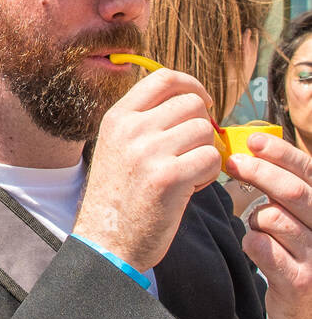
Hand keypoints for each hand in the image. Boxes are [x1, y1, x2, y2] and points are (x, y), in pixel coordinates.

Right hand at [72, 68, 220, 272]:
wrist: (105, 240)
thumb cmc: (119, 196)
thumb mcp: (119, 146)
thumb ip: (146, 120)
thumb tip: (194, 101)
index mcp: (117, 118)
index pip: (164, 78)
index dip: (192, 85)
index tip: (202, 104)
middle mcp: (130, 129)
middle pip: (192, 104)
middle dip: (202, 127)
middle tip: (190, 152)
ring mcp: (148, 152)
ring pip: (205, 131)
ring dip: (205, 153)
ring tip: (186, 174)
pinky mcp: (168, 178)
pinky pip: (212, 158)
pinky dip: (209, 175)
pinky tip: (189, 189)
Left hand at [226, 133, 311, 318]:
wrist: (308, 307)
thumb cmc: (295, 251)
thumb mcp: (297, 215)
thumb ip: (284, 188)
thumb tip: (251, 149)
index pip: (309, 172)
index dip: (282, 154)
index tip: (253, 141)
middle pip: (292, 192)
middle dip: (260, 172)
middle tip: (233, 162)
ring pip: (274, 219)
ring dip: (255, 217)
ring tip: (258, 226)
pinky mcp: (299, 280)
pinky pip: (262, 248)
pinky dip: (251, 242)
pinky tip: (255, 246)